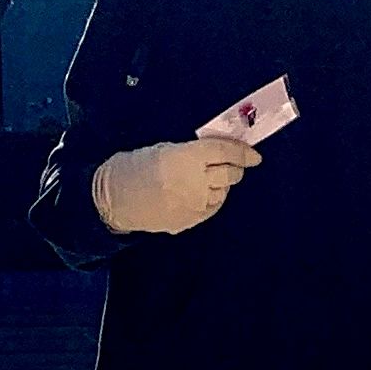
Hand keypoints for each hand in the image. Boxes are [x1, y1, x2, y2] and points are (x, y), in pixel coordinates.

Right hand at [91, 137, 258, 236]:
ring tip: (211, 177)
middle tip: (233, 163)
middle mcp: (196, 182)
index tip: (255, 155)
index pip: (225, 152)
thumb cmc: (134, 167)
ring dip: (223, 182)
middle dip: (235, 167)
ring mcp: (195, 204)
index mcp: (187, 158)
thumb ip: (192, 152)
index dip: (244, 152)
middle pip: (230, 173)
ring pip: (224, 191)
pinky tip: (205, 193)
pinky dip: (215, 198)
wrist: (115, 200)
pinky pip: (213, 207)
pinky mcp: (191, 221)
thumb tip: (216, 154)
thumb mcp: (163, 148)